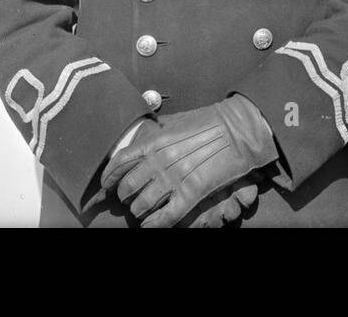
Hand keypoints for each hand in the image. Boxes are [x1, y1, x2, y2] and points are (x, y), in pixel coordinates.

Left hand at [100, 96, 276, 228]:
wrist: (240, 128)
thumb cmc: (211, 121)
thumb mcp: (178, 122)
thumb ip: (158, 133)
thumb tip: (143, 141)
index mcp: (154, 141)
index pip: (119, 163)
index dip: (109, 178)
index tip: (107, 186)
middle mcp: (159, 160)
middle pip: (128, 188)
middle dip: (126, 197)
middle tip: (130, 200)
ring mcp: (175, 178)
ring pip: (143, 205)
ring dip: (140, 211)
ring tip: (144, 212)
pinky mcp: (192, 193)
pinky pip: (165, 217)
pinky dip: (155, 225)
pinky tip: (152, 225)